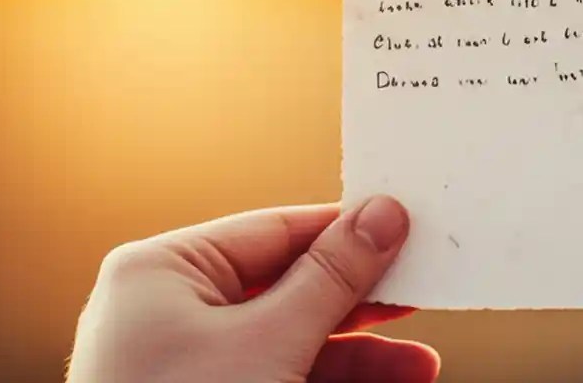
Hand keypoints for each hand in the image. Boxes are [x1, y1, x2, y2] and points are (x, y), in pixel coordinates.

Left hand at [67, 196, 437, 382]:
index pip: (275, 229)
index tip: (405, 228)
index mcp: (162, 272)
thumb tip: (381, 216)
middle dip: (362, 302)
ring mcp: (186, 362)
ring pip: (292, 339)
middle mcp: (168, 311)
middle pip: (289, 286)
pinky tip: (389, 381)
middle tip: (420, 292)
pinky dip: (333, 379)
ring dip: (360, 354)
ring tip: (419, 364)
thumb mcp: (271, 342)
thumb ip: (331, 277)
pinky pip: (281, 375)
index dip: (346, 230)